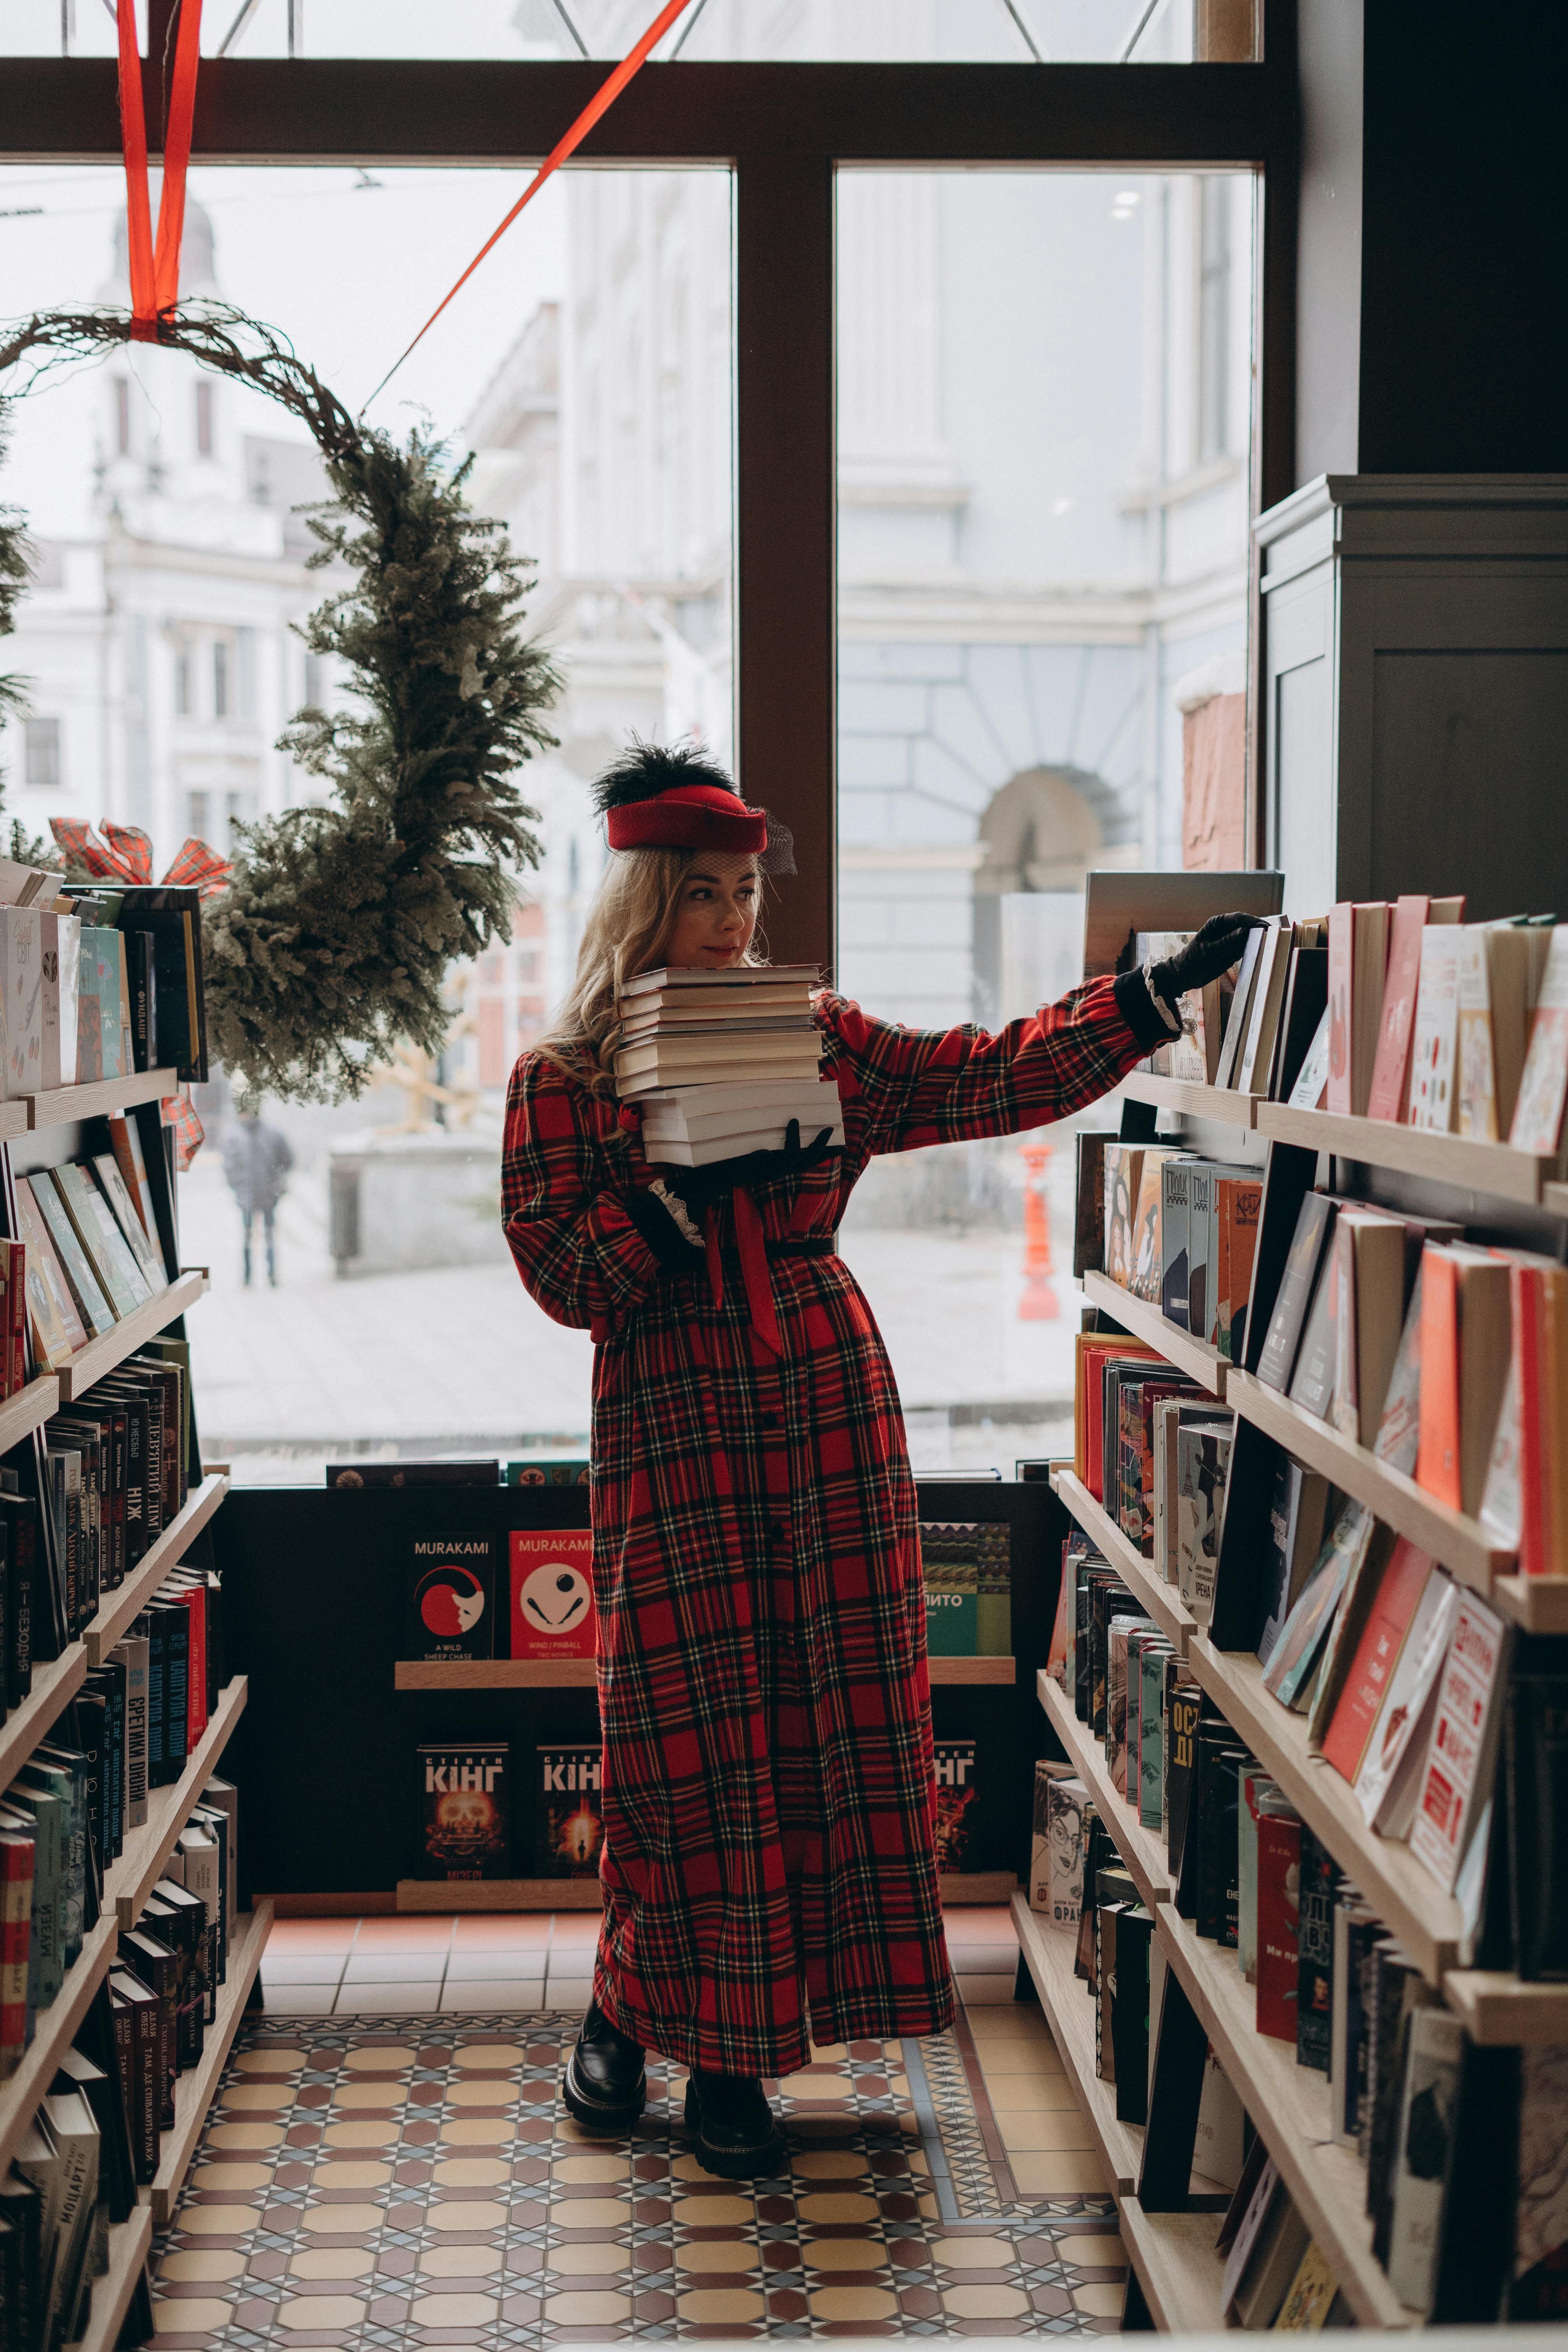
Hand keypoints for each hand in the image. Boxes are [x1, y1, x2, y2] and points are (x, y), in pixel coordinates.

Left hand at [657, 1119, 837, 1226]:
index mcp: (774, 1168)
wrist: (702, 1181)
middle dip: (817, 1148)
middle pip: (801, 1164)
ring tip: (794, 1121)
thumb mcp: (747, 1145)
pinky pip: (753, 1166)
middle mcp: (769, 1173)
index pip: (805, 1162)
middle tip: (826, 1129)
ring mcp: (755, 1174)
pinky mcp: (738, 1173)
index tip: (833, 1131)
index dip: (822, 1150)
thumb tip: (774, 1109)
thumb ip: (762, 1134)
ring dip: (791, 1144)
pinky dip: (759, 1160)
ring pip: (782, 1165)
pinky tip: (764, 1150)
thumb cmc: (726, 1160)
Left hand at [1149, 911, 1264, 1007]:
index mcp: (1218, 923)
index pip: (1239, 918)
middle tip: (1276, 936)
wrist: (1184, 976)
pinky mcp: (1234, 952)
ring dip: (1261, 941)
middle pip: (1248, 926)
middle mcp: (1226, 929)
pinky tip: (1265, 954)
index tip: (1265, 927)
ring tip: (1275, 945)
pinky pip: (1247, 949)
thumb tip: (1245, 931)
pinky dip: (1256, 951)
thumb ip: (1227, 942)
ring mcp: (1231, 940)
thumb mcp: (1209, 952)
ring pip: (1250, 938)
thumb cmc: (1191, 961)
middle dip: (1261, 930)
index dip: (1253, 921)